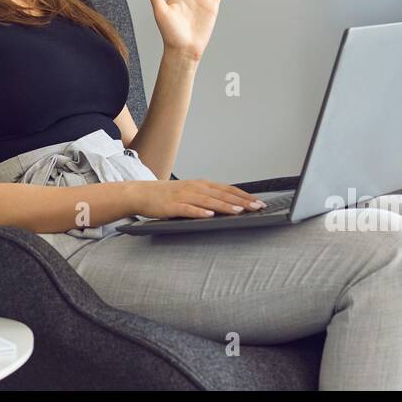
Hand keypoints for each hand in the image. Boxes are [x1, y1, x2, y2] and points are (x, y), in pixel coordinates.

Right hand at [129, 179, 263, 218]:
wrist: (143, 194)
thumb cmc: (169, 196)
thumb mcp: (191, 193)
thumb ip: (208, 198)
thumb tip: (230, 206)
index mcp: (202, 185)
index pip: (228, 189)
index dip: (244, 195)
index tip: (259, 202)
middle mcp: (195, 188)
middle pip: (222, 194)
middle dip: (241, 201)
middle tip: (257, 207)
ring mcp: (184, 196)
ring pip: (208, 202)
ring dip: (224, 206)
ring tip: (239, 211)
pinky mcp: (173, 206)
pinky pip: (188, 209)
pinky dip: (199, 212)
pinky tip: (209, 216)